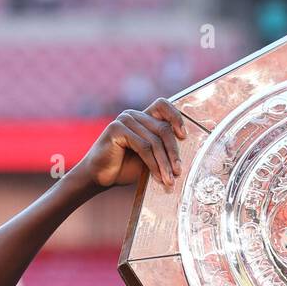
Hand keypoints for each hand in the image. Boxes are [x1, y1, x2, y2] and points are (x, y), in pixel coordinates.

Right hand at [67, 100, 185, 191]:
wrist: (101, 178)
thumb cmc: (125, 168)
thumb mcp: (149, 157)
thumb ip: (162, 149)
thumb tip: (185, 152)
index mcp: (142, 117)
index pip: (162, 105)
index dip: (176, 117)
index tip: (184, 136)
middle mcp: (133, 115)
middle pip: (163, 128)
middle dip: (173, 153)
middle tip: (178, 172)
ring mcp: (124, 120)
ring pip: (154, 140)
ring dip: (164, 163)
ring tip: (169, 180)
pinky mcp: (117, 129)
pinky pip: (143, 146)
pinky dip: (153, 164)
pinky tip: (157, 176)